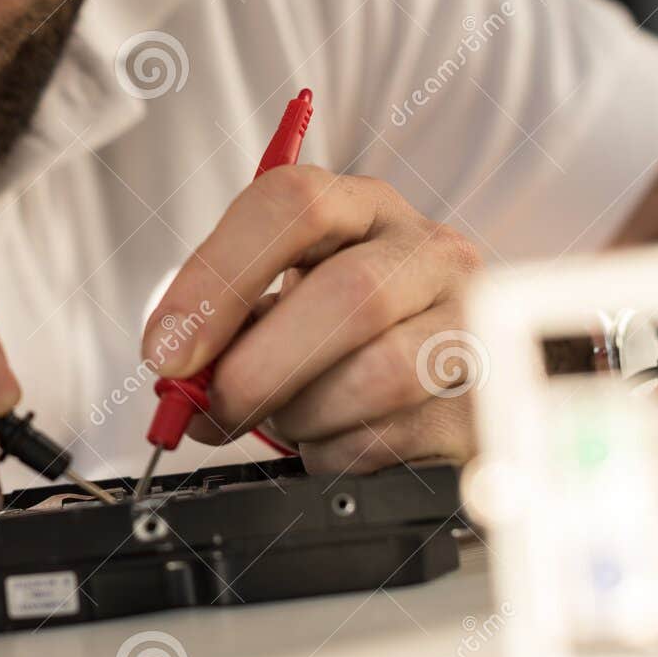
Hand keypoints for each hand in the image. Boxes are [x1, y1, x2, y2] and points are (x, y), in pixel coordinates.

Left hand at [142, 166, 482, 473]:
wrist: (435, 357)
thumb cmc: (337, 325)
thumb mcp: (277, 300)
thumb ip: (227, 329)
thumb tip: (181, 384)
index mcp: (361, 206)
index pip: (293, 205)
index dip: (220, 278)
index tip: (169, 348)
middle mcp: (428, 250)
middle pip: (349, 293)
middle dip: (261, 366)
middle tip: (217, 405)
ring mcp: (472, 319)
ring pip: (382, 372)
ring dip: (306, 414)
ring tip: (287, 417)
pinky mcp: (488, 396)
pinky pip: (405, 436)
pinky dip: (340, 451)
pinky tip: (330, 439)